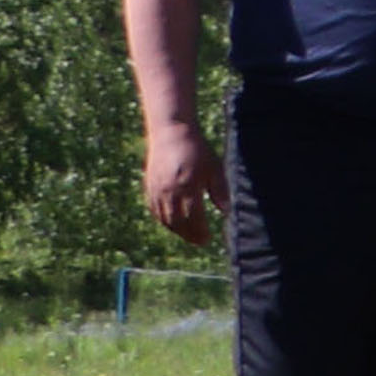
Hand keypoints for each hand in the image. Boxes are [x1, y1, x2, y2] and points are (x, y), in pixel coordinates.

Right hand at [143, 122, 225, 249]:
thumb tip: (225, 211)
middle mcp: (170, 192)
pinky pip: (155, 211)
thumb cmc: (197, 150)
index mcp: (188, 187)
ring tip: (189, 235)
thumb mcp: (214, 168)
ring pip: (165, 219)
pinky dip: (164, 221)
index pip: (194, 218)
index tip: (208, 239)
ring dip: (177, 231)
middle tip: (200, 241)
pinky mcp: (149, 188)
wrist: (171, 134)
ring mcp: (157, 191)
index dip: (200, 232)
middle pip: (178, 223)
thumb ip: (220, 190)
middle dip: (189, 235)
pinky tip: (173, 224)